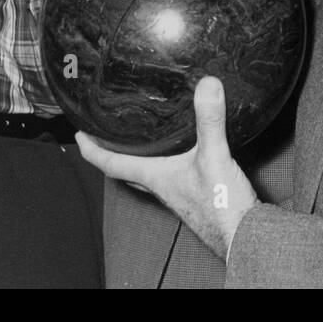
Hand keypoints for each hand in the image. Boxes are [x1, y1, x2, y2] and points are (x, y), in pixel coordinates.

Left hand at [75, 77, 255, 258]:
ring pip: (149, 173)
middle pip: (126, 170)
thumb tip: (207, 86)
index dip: (92, 149)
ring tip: (136, 139)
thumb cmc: (221, 208)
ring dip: (138, 158)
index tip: (79, 135)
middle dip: (111, 153)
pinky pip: (172, 174)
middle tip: (102, 137)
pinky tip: (183, 152)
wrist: (243, 236)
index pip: (111, 163)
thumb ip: (209, 121)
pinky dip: (168, 161)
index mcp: (155, 177)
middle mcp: (162, 185)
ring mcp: (178, 191)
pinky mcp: (196, 193)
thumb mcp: (214, 156)